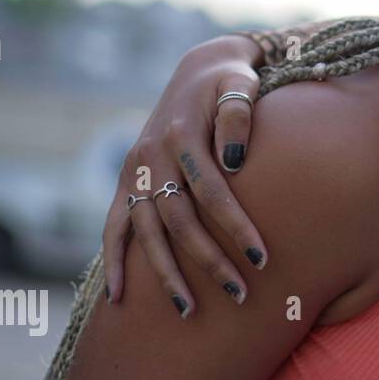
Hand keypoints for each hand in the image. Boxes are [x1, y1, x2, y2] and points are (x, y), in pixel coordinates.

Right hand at [103, 34, 269, 314]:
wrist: (201, 68)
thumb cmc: (232, 82)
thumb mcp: (241, 86)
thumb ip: (239, 117)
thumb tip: (233, 161)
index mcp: (182, 136)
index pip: (212, 193)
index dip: (236, 226)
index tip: (263, 258)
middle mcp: (152, 156)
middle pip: (179, 221)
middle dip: (209, 261)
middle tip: (241, 294)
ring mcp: (136, 170)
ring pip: (146, 232)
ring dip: (165, 273)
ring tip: (188, 311)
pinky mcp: (128, 180)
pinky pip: (116, 227)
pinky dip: (115, 261)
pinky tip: (119, 298)